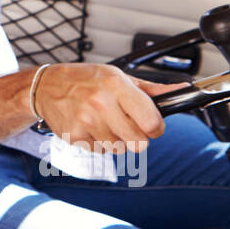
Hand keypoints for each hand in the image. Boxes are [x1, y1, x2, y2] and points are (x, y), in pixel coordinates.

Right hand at [31, 63, 184, 152]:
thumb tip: (183, 91)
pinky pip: (100, 151)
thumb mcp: (118, 76)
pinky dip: (99, 143)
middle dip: (137, 137)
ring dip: (116, 140)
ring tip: (104, 122)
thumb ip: (151, 89)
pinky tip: (90, 127)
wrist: (46, 86)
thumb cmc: (85, 80)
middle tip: (126, 124)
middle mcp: (101, 103)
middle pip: (139, 143)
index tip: (152, 125)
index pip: (151, 121)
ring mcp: (86, 121)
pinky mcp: (75, 136)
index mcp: (116, 85)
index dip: (156, 127)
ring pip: (120, 149)